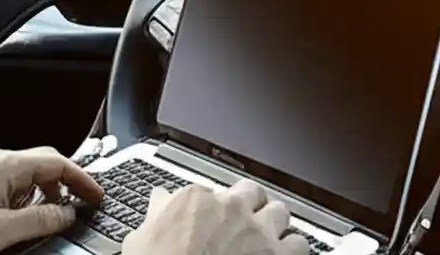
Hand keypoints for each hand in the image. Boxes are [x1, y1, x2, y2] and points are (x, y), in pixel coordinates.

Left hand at [0, 147, 104, 254]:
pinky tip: (27, 222)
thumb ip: (41, 221)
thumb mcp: (1, 233)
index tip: (95, 196)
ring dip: (45, 196)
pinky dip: (27, 201)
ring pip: (29, 177)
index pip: (56, 163)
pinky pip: (12, 187)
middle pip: (44, 165)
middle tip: (81, 206)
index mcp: (4, 167)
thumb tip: (67, 214)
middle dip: (65, 185)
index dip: (81, 179)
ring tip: (53, 220)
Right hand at [123, 180, 306, 254]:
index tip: (208, 215)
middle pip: (251, 192)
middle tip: (244, 219)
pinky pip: (299, 244)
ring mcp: (256, 231)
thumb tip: (159, 200)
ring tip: (269, 235)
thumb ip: (157, 214)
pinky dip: (295, 249)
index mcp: (195, 200)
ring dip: (275, 223)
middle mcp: (230, 208)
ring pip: (280, 211)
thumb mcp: (140, 239)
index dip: (211, 206)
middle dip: (250, 204)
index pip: (209, 190)